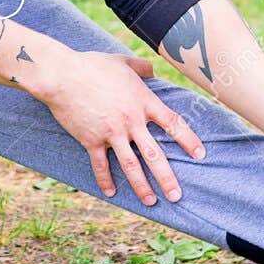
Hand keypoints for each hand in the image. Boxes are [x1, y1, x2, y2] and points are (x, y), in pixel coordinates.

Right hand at [34, 50, 204, 204]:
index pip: (173, 123)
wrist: (63, 75)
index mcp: (143, 101)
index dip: (188, 140)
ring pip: (131, 165)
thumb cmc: (92, 65)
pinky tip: (111, 192)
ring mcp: (111, 132)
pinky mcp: (91, 140)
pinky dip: (105, 179)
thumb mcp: (122, 61)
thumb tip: (151, 69)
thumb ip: (140, 67)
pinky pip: (100, 164)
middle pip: (154, 154)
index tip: (200, 154)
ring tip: (150, 201)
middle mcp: (131, 120)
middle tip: (176, 196)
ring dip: (141, 186)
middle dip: (167, 177)